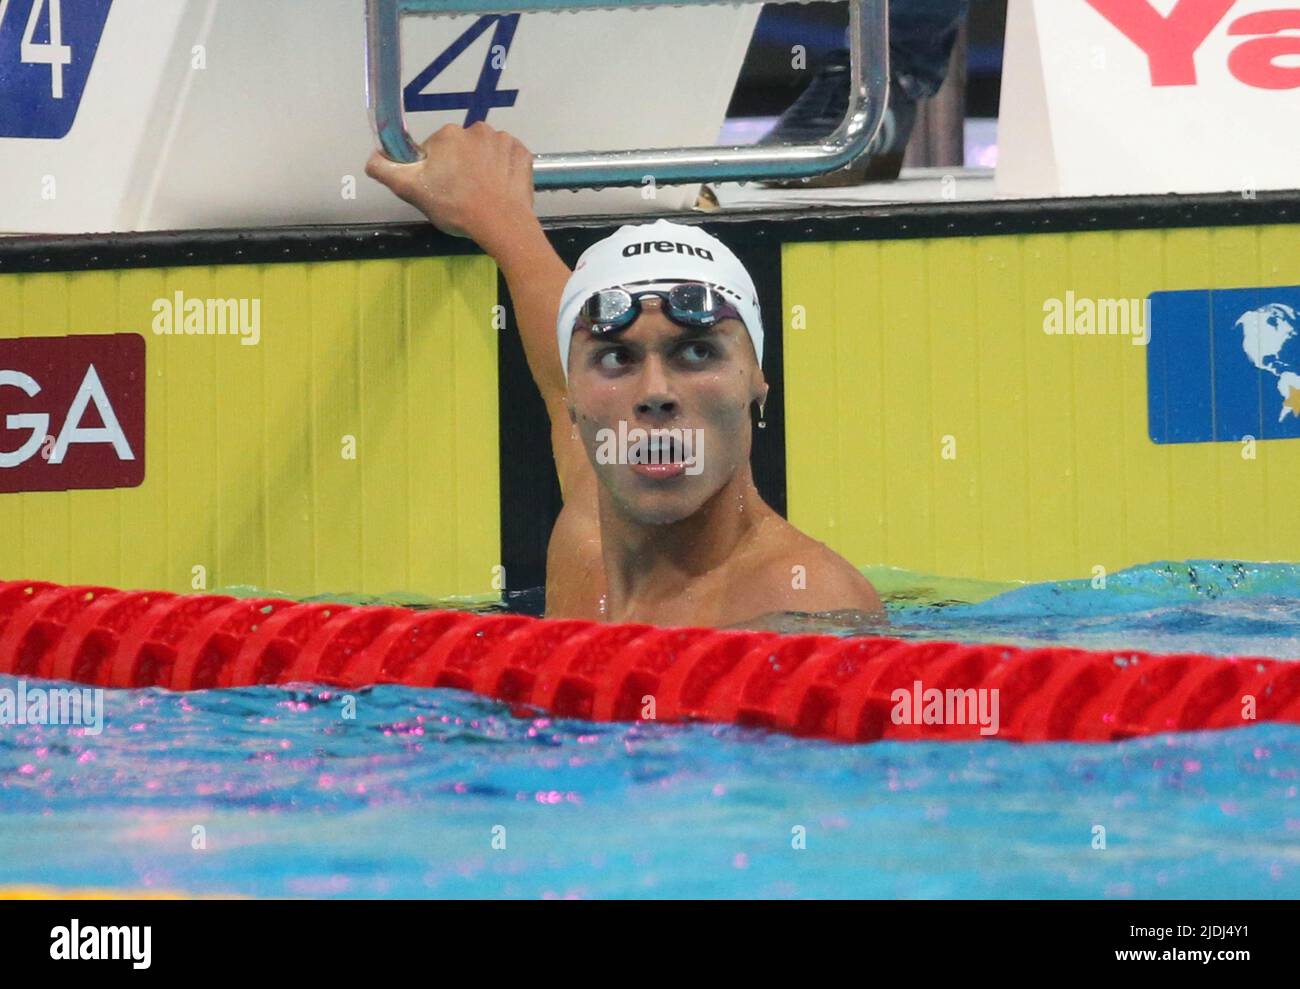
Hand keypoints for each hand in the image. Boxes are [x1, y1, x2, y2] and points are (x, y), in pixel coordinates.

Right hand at [365, 121, 535, 247]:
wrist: (502, 224)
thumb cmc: (456, 207)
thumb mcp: (412, 191)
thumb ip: (386, 170)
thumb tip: (372, 156)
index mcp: (447, 135)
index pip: (435, 150)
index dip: (435, 170)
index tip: (441, 189)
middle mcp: (476, 128)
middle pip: (461, 148)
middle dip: (460, 166)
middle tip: (462, 194)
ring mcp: (503, 140)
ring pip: (486, 151)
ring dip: (483, 166)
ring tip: (483, 193)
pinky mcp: (524, 153)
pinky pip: (509, 157)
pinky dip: (505, 169)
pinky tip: (501, 188)